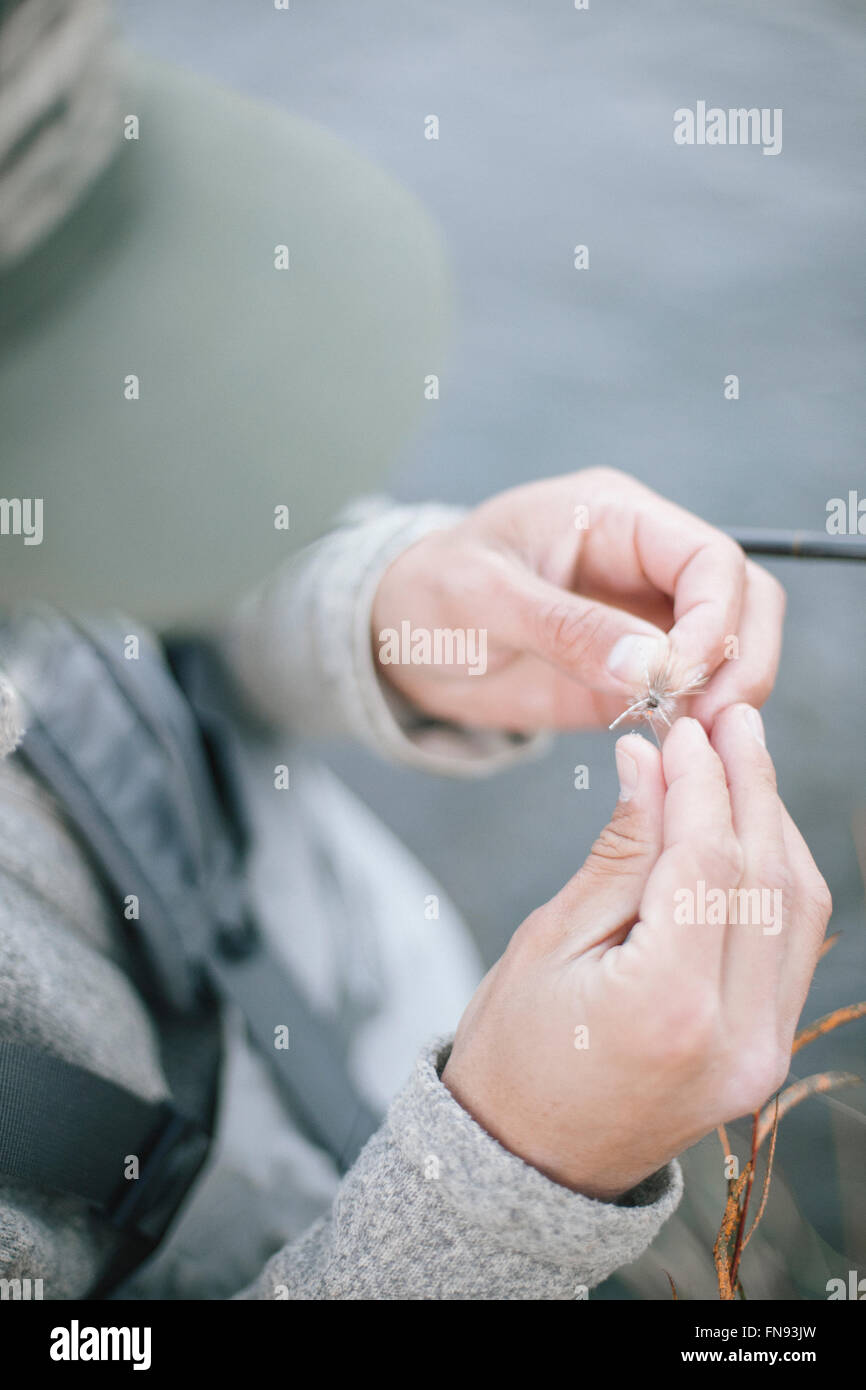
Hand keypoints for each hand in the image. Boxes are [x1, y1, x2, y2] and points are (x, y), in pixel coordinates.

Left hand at [372, 469, 785, 731]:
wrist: (394, 641)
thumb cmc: (426, 595)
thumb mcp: (480, 600)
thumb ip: (564, 627)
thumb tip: (651, 665)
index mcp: (612, 517)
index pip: (708, 557)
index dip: (714, 617)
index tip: (681, 678)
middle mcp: (642, 562)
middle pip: (742, 600)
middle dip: (738, 660)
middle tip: (709, 722)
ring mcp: (643, 619)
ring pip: (731, 648)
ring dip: (727, 695)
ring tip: (691, 740)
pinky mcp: (633, 671)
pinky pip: (692, 693)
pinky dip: (697, 722)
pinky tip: (674, 752)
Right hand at [441, 706, 830, 1199]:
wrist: (525, 1162)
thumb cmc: (513, 1052)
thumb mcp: (549, 941)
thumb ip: (620, 850)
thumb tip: (654, 760)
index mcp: (667, 1007)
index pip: (710, 860)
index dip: (703, 780)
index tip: (685, 725)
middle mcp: (736, 1036)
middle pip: (768, 877)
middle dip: (751, 784)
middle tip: (729, 718)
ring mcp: (762, 1054)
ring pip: (800, 908)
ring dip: (774, 824)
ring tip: (741, 760)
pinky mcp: (766, 1054)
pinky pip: (793, 947)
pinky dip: (776, 878)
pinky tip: (748, 830)